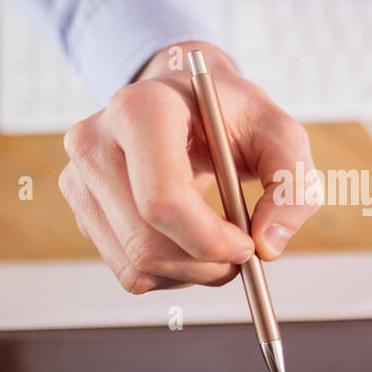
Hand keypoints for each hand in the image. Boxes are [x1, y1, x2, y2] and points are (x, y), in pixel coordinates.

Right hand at [59, 42, 319, 293]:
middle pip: (147, 244)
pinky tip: (188, 240)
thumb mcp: (279, 133)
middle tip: (243, 252)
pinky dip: (169, 273)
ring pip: (136, 266)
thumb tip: (268, 245)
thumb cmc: (230, 115)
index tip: (248, 245)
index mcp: (140, 110)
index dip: (210, 240)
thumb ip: (292, 184)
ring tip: (218, 240)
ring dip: (191, 272)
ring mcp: (79, 178)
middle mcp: (95, 143)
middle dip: (206, 264)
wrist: (183, 99)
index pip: (161, 201)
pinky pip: (128, 270)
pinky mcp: (82, 210)